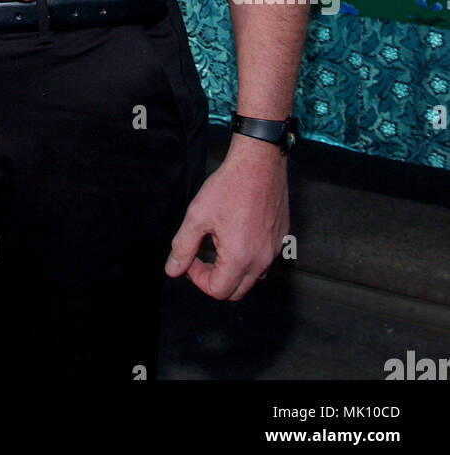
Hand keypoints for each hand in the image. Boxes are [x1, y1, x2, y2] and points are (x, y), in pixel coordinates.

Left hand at [164, 138, 288, 299]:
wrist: (258, 162)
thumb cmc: (230, 185)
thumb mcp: (197, 216)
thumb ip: (183, 246)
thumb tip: (173, 270)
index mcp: (239, 257)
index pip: (217, 290)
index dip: (197, 279)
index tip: (190, 260)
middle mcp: (261, 259)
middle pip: (236, 292)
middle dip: (215, 281)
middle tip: (200, 259)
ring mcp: (274, 249)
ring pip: (251, 278)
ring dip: (232, 271)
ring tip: (218, 247)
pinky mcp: (281, 238)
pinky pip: (264, 260)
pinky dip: (248, 258)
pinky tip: (236, 236)